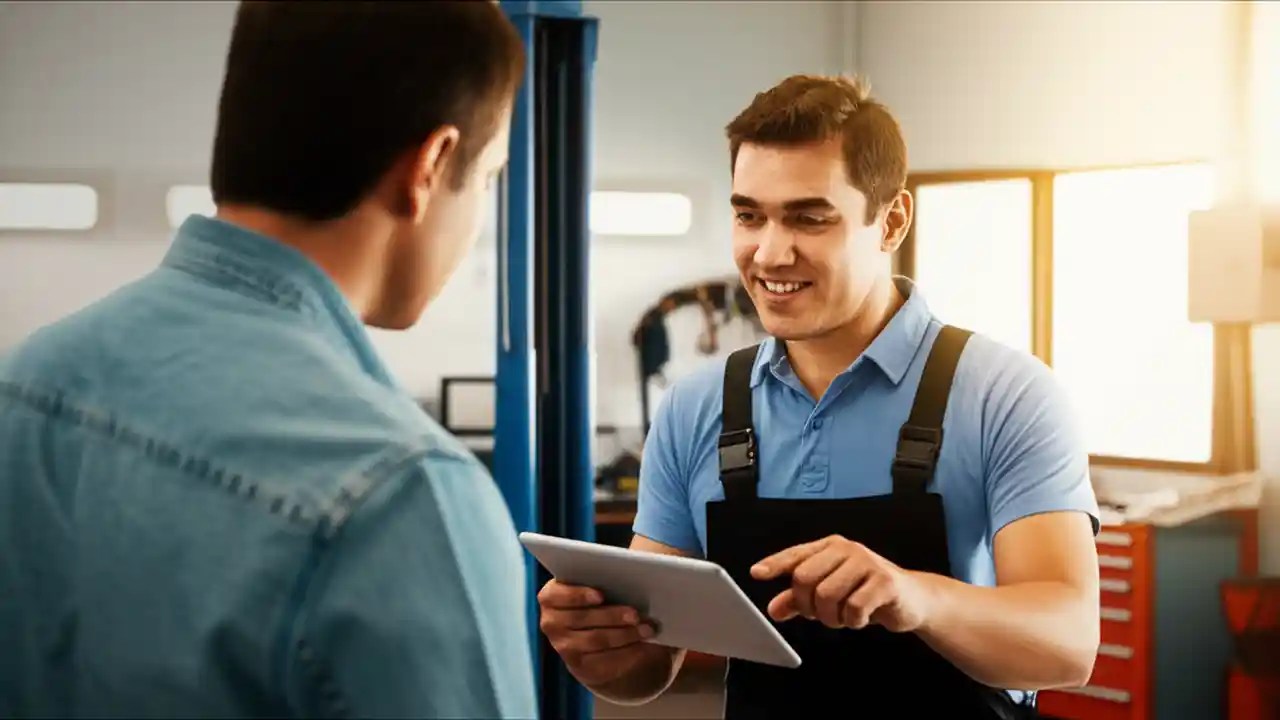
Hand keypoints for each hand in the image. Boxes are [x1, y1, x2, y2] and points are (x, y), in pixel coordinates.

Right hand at [537, 579, 659, 687]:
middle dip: (612, 616)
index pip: (557, 595)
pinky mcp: (582, 667)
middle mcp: (551, 623)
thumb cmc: (598, 599)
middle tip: (636, 614)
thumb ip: (603, 575)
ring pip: (597, 640)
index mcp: (550, 596)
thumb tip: (633, 569)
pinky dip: (628, 652)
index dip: (578, 595)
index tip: (601, 595)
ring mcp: (565, 647)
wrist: (592, 635)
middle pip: (582, 618)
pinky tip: (643, 645)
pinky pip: (606, 661)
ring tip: (647, 628)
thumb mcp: (595, 584)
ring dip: (625, 634)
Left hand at [750, 535, 932, 632]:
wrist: (912, 599)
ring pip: (827, 595)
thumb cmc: (867, 593)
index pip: (796, 555)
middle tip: (822, 614)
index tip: (756, 573)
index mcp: (830, 547)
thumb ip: (800, 600)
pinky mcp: (884, 581)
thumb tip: (773, 609)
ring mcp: (866, 562)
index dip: (775, 564)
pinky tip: (862, 617)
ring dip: (832, 617)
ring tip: (844, 617)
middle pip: (805, 578)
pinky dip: (853, 621)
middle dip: (808, 605)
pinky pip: (853, 608)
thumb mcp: (830, 595)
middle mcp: (846, 549)